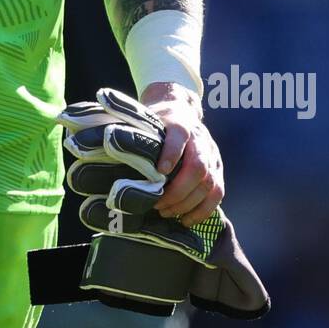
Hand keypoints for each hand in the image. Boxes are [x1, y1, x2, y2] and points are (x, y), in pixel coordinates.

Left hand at [140, 82, 223, 227]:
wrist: (181, 108)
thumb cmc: (159, 120)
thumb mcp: (147, 120)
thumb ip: (138, 137)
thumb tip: (110, 155)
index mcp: (180, 124)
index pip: (179, 136)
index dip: (170, 154)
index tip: (159, 171)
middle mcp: (200, 139)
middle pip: (198, 167)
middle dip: (177, 191)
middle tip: (157, 204)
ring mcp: (212, 155)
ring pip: (209, 183)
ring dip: (188, 203)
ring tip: (167, 212)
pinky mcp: (218, 168)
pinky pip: (218, 193)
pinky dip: (203, 210)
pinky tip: (186, 219)